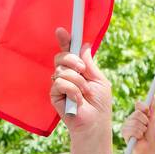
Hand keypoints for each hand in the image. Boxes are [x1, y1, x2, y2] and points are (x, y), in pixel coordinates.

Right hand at [50, 26, 112, 153]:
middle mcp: (67, 75)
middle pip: (61, 57)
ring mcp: (59, 84)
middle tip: (83, 70)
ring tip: (84, 93)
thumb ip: (90, 64)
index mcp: (79, 70)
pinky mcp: (54, 95)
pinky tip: (77, 100)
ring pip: (61, 70)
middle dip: (72, 60)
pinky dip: (72, 90)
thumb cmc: (100, 104)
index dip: (65, 41)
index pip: (69, 52)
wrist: (95, 123)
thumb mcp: (99, 80)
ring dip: (77, 81)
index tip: (61, 31)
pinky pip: (59, 83)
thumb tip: (84, 45)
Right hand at [123, 99, 154, 153]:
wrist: (148, 150)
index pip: (139, 104)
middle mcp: (132, 118)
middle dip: (145, 121)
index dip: (144, 107)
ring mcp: (127, 125)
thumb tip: (154, 97)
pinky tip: (138, 138)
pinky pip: (131, 130)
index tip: (147, 111)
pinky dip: (137, 135)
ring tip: (142, 135)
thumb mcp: (153, 122)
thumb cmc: (152, 137)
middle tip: (146, 128)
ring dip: (142, 130)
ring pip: (135, 122)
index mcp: (139, 114)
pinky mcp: (124, 132)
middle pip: (137, 113)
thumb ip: (152, 110)